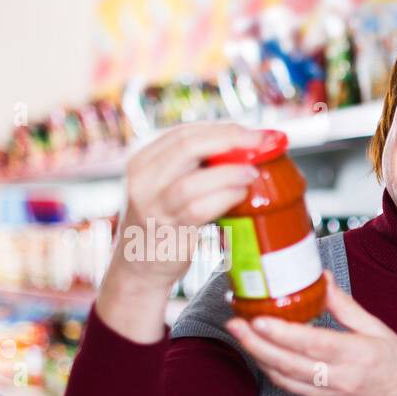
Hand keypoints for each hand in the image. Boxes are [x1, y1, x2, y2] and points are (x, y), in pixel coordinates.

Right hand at [113, 122, 268, 289]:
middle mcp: (142, 180)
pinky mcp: (168, 232)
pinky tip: (241, 193)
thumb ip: (192, 168)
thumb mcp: (165, 186)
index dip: (220, 128)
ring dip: (229, 173)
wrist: (138, 267)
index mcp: (141, 162)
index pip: (182, 133)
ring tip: (252, 172)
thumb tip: (241, 148)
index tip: (251, 132)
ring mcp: (152, 207)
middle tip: (258, 143)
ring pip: (193, 181)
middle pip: (187, 147)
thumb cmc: (162, 223)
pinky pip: (198, 209)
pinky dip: (224, 198)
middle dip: (228, 140)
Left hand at [224, 271, 396, 395]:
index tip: (258, 318)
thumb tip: (320, 278)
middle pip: (289, 363)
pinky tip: (259, 351)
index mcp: (359, 355)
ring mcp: (328, 394)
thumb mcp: (378, 329)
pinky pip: (288, 386)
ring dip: (258, 355)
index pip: (314, 344)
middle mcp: (341, 377)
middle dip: (256, 343)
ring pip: (283, 377)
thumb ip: (345, 306)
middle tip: (234, 322)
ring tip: (239, 332)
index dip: (283, 333)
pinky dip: (270, 368)